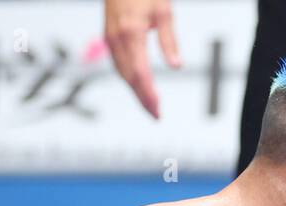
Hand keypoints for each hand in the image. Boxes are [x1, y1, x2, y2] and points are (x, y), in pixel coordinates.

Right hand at [104, 0, 182, 118]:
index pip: (140, 73)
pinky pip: (117, 63)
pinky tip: (136, 84)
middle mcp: (117, 38)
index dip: (148, 94)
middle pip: (129, 77)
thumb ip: (169, 41)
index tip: (158, 109)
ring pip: (121, 72)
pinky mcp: (108, 35)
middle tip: (155, 114)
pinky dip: (127, 77)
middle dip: (142, 98)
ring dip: (134, 90)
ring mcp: (110, 37)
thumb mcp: (164, 12)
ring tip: (148, 104)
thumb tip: (176, 65)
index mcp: (131, 33)